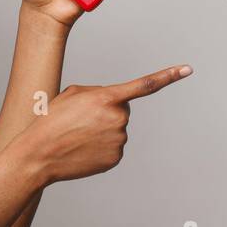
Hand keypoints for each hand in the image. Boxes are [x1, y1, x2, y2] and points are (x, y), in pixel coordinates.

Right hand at [22, 64, 193, 183]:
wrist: (39, 154)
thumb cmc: (52, 120)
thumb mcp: (73, 94)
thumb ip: (100, 93)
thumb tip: (115, 105)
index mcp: (107, 98)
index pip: (145, 85)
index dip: (168, 76)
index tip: (187, 69)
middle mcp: (118, 118)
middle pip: (122, 109)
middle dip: (106, 111)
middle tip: (81, 120)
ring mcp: (119, 140)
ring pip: (117, 128)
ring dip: (102, 129)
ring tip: (78, 135)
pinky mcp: (115, 158)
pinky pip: (113, 146)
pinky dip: (101, 146)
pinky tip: (83, 148)